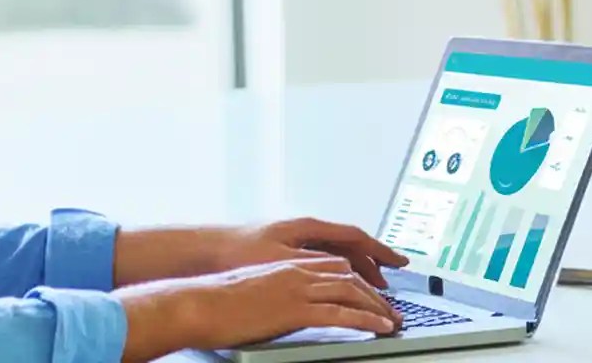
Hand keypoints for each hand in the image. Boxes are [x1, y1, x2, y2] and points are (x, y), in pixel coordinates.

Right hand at [115, 256, 401, 362]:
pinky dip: (367, 319)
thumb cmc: (215, 302)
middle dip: (373, 291)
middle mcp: (294, 271)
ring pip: (350, 290)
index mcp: (284, 266)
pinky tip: (381, 327)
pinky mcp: (295, 309)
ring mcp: (296, 288)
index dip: (356, 276)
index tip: (369, 289)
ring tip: (393, 320)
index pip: (331, 263)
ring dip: (377, 305)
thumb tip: (279, 307)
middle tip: (390, 307)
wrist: (198, 304)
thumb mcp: (250, 291)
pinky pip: (341, 312)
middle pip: (347, 274)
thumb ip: (272, 293)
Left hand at [211, 217, 409, 288]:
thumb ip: (314, 263)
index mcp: (307, 227)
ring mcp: (297, 239)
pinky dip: (340, 269)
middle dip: (373, 262)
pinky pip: (324, 258)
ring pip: (337, 252)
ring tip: (372, 285)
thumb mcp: (281, 259)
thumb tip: (343, 270)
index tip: (399, 262)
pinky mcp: (288, 251)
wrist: (207, 250)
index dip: (380, 251)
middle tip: (390, 280)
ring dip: (358, 267)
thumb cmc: (238, 251)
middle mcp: (304, 230)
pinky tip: (343, 282)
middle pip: (349, 245)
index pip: (354, 236)